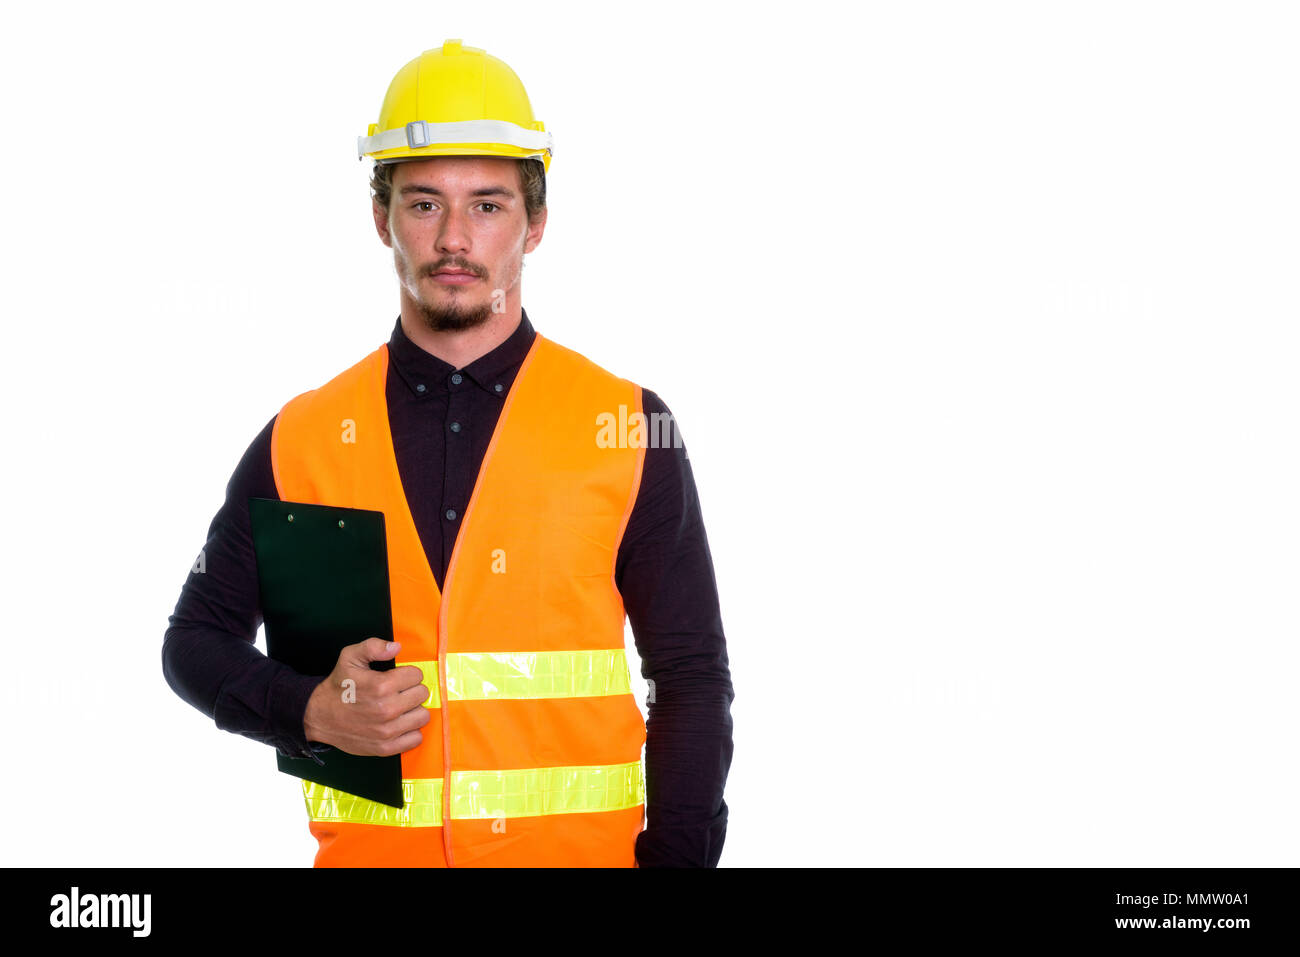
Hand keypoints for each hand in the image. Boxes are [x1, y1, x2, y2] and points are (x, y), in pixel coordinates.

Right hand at [302, 638, 430, 755]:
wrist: (319, 716)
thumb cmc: (339, 686)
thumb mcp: (349, 657)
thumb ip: (373, 646)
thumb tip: (396, 647)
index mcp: (381, 686)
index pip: (417, 675)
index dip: (407, 674)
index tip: (397, 677)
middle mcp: (386, 709)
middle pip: (422, 694)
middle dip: (412, 690)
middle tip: (397, 692)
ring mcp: (387, 731)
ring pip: (423, 716)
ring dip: (413, 710)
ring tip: (400, 707)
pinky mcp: (386, 747)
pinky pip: (416, 738)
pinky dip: (410, 731)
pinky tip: (399, 723)